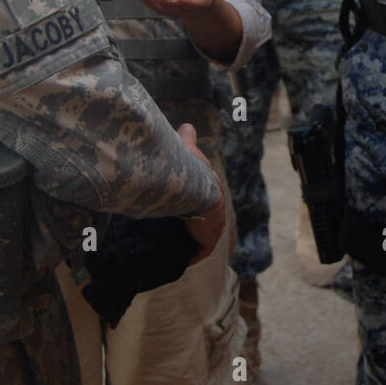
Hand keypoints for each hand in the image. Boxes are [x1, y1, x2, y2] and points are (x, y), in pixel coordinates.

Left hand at [136, 0, 229, 22]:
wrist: (200, 3)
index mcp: (200, 2)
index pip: (193, 2)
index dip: (185, 1)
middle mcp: (187, 8)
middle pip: (176, 7)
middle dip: (166, 3)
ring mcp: (175, 10)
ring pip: (163, 9)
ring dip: (152, 2)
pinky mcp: (165, 7)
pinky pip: (155, 6)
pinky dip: (146, 0)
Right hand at [179, 123, 224, 264]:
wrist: (197, 188)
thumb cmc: (191, 169)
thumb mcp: (187, 151)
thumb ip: (186, 140)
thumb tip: (186, 126)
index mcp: (212, 193)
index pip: (205, 203)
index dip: (193, 207)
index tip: (180, 212)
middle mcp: (216, 211)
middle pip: (202, 222)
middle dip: (190, 227)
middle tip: (171, 230)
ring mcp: (214, 227)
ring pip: (200, 238)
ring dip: (189, 241)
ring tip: (169, 244)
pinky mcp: (209, 241)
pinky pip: (200, 252)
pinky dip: (191, 255)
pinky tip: (180, 258)